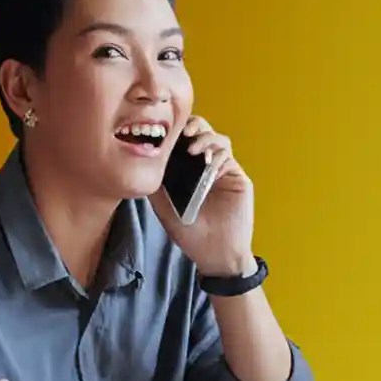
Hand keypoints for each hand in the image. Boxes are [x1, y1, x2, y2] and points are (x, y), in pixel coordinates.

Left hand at [150, 115, 257, 277]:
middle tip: (184, 131)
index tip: (165, 132)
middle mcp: (206, 167)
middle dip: (195, 125)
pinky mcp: (238, 179)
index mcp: (188, 171)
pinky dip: (219, 156)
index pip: (184, 141)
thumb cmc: (191, 235)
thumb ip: (156, 187)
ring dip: (207, 139)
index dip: (177, 131)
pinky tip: (209, 164)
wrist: (215, 255)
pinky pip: (229, 158)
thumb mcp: (165, 209)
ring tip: (194, 149)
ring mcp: (223, 172)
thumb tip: (142, 163)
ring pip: (219, 141)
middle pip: (203, 133)